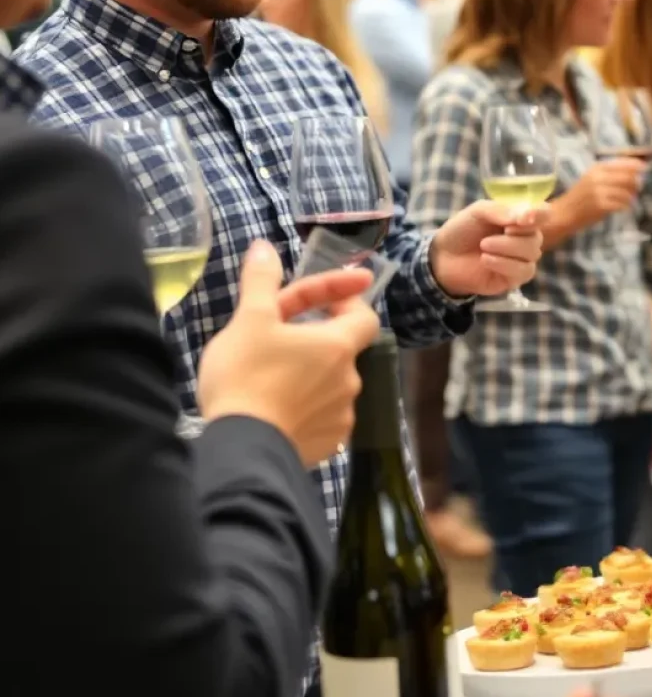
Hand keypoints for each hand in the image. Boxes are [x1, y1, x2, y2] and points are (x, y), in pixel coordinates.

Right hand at [198, 240, 380, 465]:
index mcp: (338, 346)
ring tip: (274, 376)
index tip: (328, 297)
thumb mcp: (248, 320)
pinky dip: (307, 408)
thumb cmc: (247, 376)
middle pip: (342, 350)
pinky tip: (278, 409)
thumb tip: (264, 247)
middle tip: (282, 337)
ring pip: (331, 385)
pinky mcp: (327, 446)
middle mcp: (350, 380)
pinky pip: (323, 417)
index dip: (348, 302)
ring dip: (312, 375)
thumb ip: (261, 281)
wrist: (241, 449)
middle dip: (318, 340)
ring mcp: (341, 417)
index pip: (365, 316)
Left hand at [430, 200, 548, 297]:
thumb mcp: (478, 211)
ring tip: (484, 246)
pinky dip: (504, 264)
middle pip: (536, 237)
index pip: (544, 214)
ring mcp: (521, 260)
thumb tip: (525, 217)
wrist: (443, 256)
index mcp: (520, 218)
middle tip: (489, 237)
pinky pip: (523, 271)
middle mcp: (525, 238)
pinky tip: (486, 260)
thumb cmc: (462, 230)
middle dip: (514, 236)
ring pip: (531, 254)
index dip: (540, 214)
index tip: (525, 218)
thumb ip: (501, 210)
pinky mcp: (515, 279)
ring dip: (506, 249)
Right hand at [558, 158, 646, 232]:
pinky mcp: (600, 205)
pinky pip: (622, 204)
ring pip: (627, 192)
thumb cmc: (580, 197)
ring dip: (631, 197)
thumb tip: (636, 174)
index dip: (635, 164)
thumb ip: (610, 175)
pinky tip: (624, 208)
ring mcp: (599, 192)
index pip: (620, 163)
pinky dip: (626, 206)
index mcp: (595, 169)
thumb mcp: (591, 179)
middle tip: (638, 188)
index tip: (644, 167)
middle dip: (636, 182)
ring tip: (629, 200)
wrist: (563, 213)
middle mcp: (597, 178)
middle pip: (627, 176)